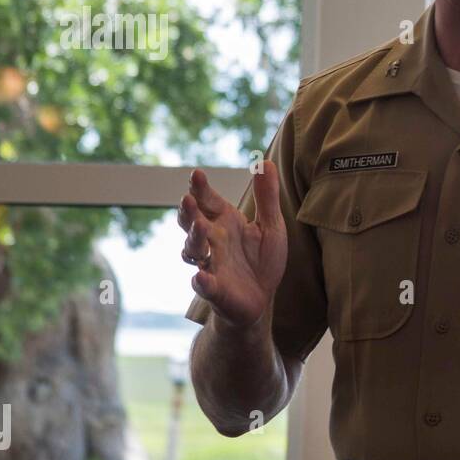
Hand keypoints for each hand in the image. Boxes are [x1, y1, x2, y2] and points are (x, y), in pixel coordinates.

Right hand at [178, 165, 287, 327]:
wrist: (262, 298)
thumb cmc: (261, 259)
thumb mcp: (270, 225)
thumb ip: (267, 196)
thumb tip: (267, 161)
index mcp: (224, 222)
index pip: (207, 200)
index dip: (200, 188)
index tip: (196, 174)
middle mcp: (212, 240)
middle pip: (192, 222)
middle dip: (188, 211)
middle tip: (188, 199)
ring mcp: (210, 264)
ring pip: (193, 250)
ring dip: (193, 239)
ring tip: (200, 227)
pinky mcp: (215, 289)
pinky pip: (204, 285)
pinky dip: (201, 282)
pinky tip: (201, 277)